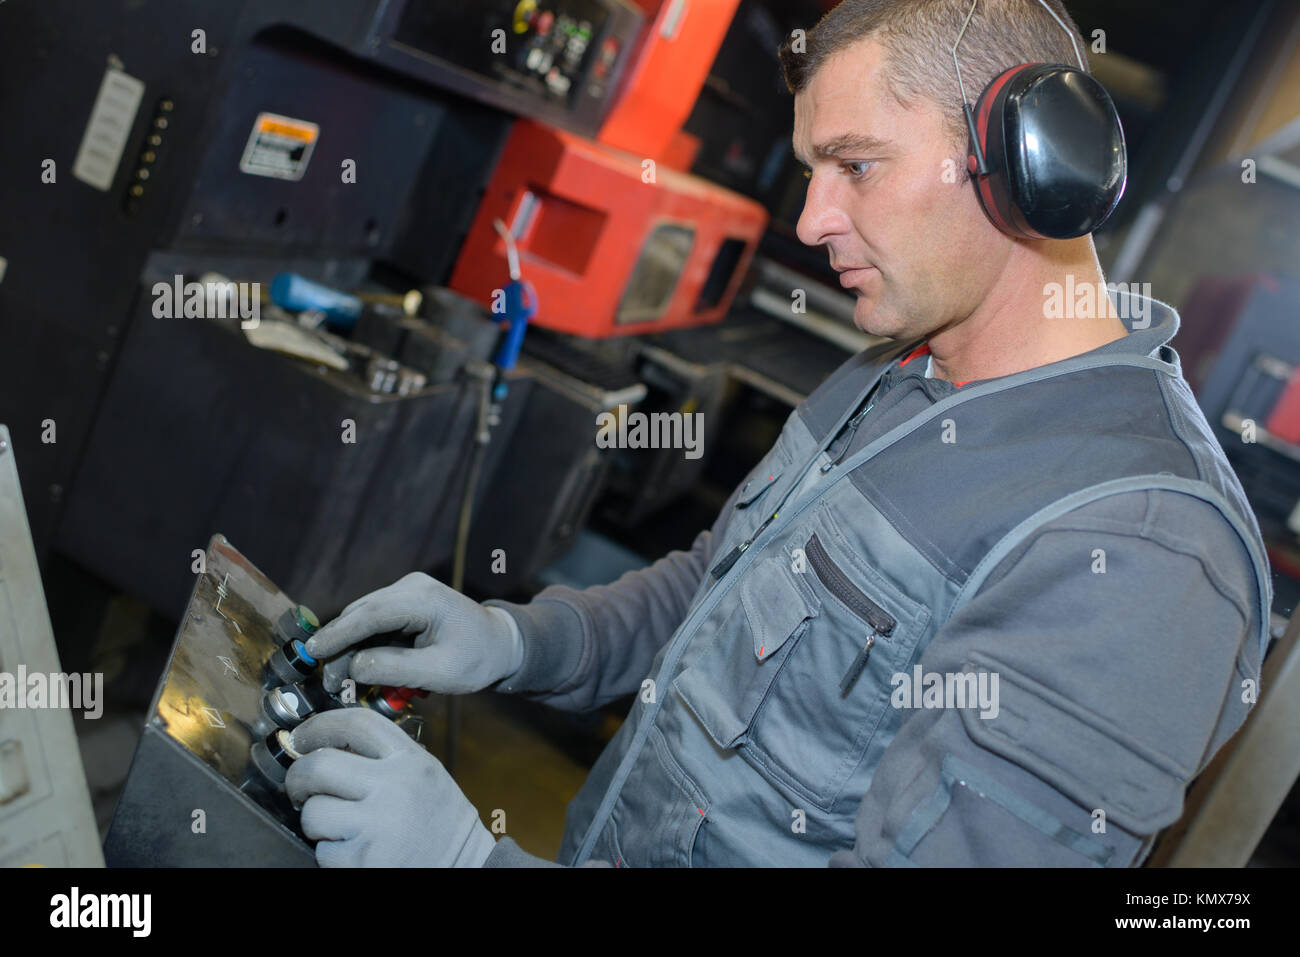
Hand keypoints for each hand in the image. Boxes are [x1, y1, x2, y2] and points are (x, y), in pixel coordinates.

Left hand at [286, 708, 496, 866]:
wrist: (467, 868)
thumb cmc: (441, 825)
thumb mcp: (426, 775)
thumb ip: (386, 757)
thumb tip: (329, 745)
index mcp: (411, 762)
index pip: (356, 724)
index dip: (319, 725)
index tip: (302, 735)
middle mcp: (394, 788)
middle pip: (319, 765)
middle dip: (298, 777)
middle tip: (301, 788)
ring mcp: (377, 825)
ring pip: (313, 811)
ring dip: (316, 822)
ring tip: (340, 828)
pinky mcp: (362, 861)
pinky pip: (322, 851)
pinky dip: (330, 854)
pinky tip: (354, 851)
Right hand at [306, 572, 522, 694]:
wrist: (502, 645)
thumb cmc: (478, 659)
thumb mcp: (440, 672)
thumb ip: (395, 668)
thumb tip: (354, 666)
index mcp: (424, 599)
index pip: (370, 614)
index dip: (338, 634)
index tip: (312, 653)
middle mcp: (412, 587)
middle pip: (362, 614)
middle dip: (340, 647)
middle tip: (328, 682)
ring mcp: (408, 591)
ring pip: (364, 618)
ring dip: (350, 647)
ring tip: (341, 681)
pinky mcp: (406, 602)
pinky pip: (375, 622)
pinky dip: (364, 643)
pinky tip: (358, 667)